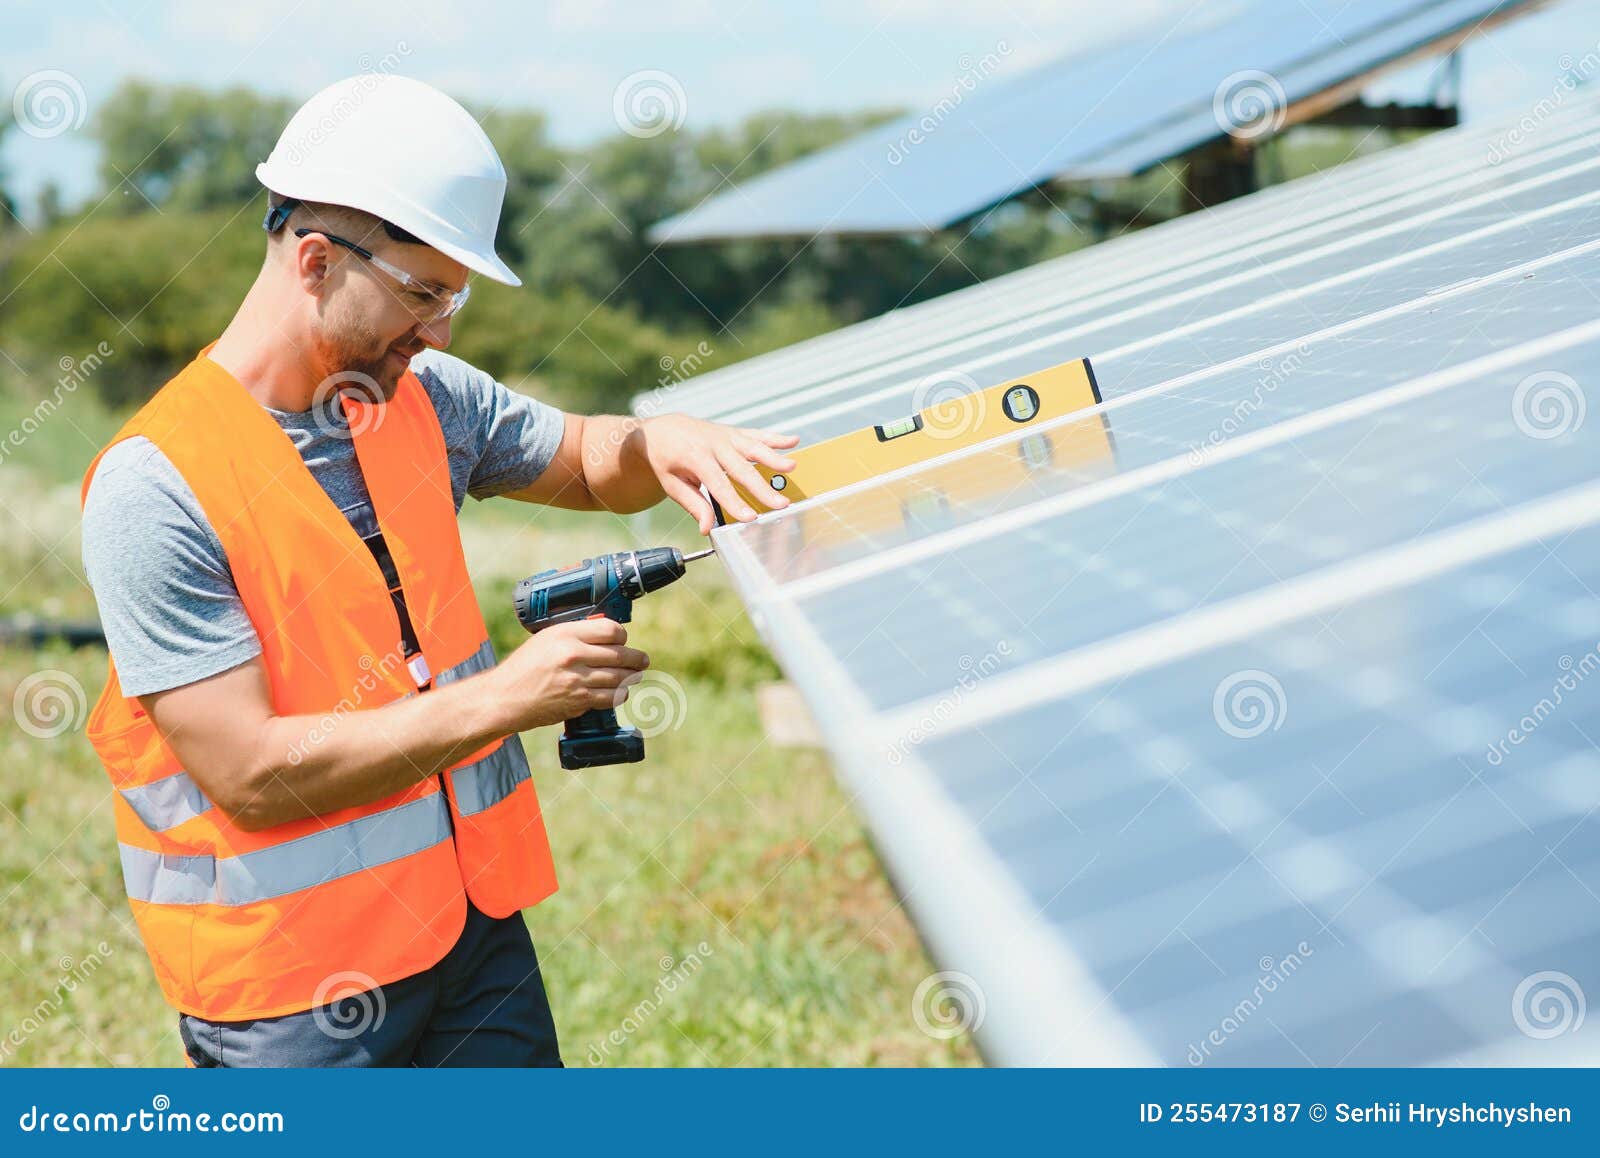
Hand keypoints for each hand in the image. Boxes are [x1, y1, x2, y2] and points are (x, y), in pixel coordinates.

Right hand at [492, 618, 649, 730]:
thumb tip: (603, 636)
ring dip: (631, 677)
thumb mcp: (545, 639)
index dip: (622, 635)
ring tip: (635, 675)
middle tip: (642, 660)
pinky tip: (620, 691)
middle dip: (636, 658)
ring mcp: (577, 680)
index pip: (610, 630)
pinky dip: (619, 694)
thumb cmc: (523, 668)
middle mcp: (573, 654)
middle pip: (620, 654)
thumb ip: (573, 635)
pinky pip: (610, 697)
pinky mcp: (578, 701)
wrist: (505, 698)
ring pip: (619, 677)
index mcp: (565, 634)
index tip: (623, 639)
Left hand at [637, 414, 798, 533]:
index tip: (750, 517)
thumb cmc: (667, 460)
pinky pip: (757, 435)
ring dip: (774, 457)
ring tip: (792, 467)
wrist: (662, 429)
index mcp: (695, 458)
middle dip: (762, 488)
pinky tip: (794, 441)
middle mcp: (714, 445)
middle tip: (780, 503)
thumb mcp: (672, 484)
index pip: (719, 484)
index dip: (735, 502)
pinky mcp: (734, 433)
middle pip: (742, 469)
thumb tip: (706, 528)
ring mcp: (726, 436)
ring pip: (753, 448)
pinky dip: (776, 438)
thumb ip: (693, 504)